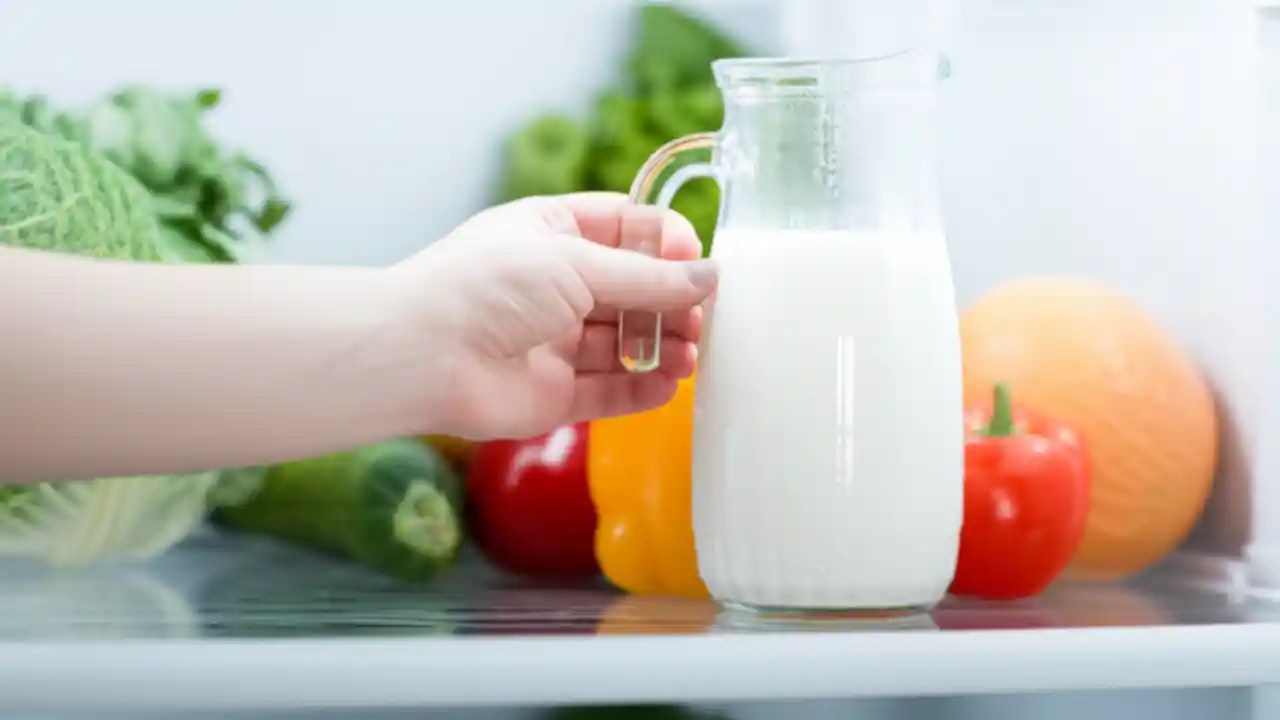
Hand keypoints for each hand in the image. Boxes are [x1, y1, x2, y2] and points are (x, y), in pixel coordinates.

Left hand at [391, 192, 716, 440]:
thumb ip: (647, 277)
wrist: (420, 354)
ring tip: (689, 354)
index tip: (698, 262)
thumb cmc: (486, 286)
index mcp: (552, 231)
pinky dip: (641, 390)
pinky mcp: (552, 394)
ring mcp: (553, 341)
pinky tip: (668, 386)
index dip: (666, 242)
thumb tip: (709, 278)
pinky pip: (608, 391)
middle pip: (632, 290)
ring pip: (623, 343)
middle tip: (702, 318)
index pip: (624, 228)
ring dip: (662, 346)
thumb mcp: (575, 262)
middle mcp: (554, 284)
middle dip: (671, 302)